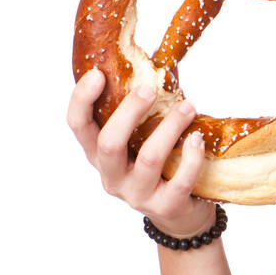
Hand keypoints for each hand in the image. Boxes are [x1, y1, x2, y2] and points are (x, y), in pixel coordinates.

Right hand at [66, 68, 214, 236]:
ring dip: (170, 127)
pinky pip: (179, 181)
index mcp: (99, 154)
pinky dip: (191, 157)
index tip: (97, 73)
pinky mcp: (166, 206)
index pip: (78, 126)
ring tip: (188, 107)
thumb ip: (143, 108)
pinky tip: (198, 139)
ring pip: (148, 158)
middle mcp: (111, 176)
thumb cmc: (160, 163)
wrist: (180, 213)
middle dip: (128, 111)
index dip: (82, 100)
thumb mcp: (142, 137)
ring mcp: (137, 194)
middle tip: (150, 88)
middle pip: (108, 143)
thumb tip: (157, 61)